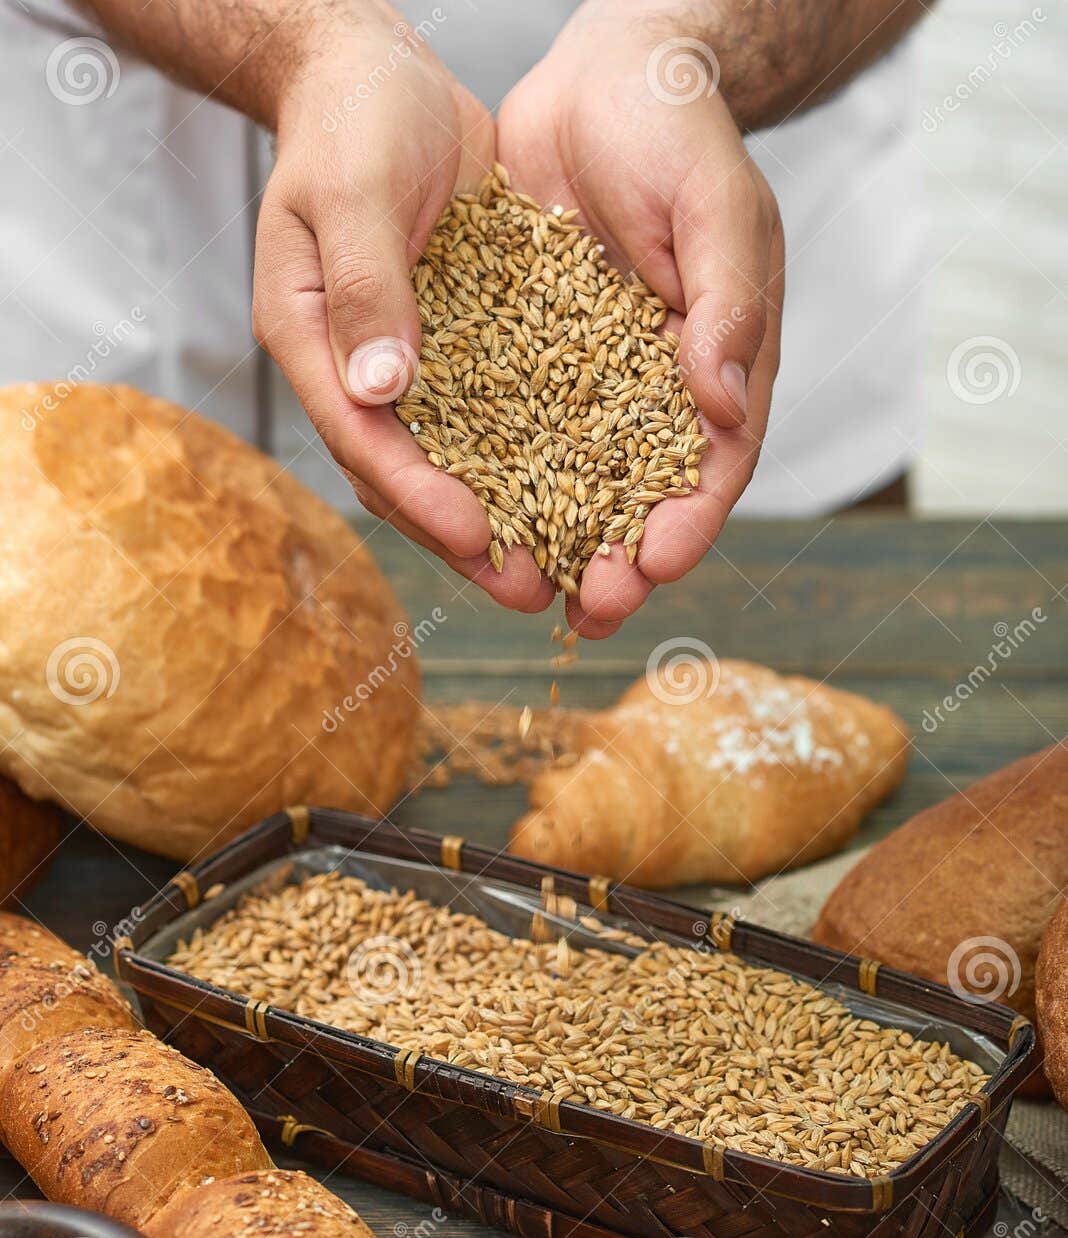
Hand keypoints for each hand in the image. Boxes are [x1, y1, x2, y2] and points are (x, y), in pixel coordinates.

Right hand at [252, 10, 553, 610]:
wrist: (376, 73)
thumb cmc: (352, 115)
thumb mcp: (354, 188)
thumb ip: (368, 282)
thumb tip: (381, 388)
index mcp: (310, 339)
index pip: (363, 439)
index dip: (419, 494)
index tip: (475, 533)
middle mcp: (353, 369)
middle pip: (408, 476)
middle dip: (468, 539)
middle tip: (530, 593)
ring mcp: (404, 364)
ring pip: (453, 462)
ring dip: (506, 519)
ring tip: (561, 574)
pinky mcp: (456, 346)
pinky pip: (492, 420)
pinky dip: (531, 461)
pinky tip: (582, 497)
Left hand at [498, 5, 783, 636]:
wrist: (603, 76)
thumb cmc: (680, 133)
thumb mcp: (716, 209)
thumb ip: (725, 306)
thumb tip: (724, 406)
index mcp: (720, 368)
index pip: (714, 466)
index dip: (689, 521)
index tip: (655, 563)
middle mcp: (655, 391)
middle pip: (640, 497)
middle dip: (616, 559)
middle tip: (589, 610)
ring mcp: (588, 382)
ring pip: (570, 480)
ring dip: (550, 541)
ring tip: (522, 590)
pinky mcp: (526, 359)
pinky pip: (507, 429)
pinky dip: (492, 477)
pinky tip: (464, 517)